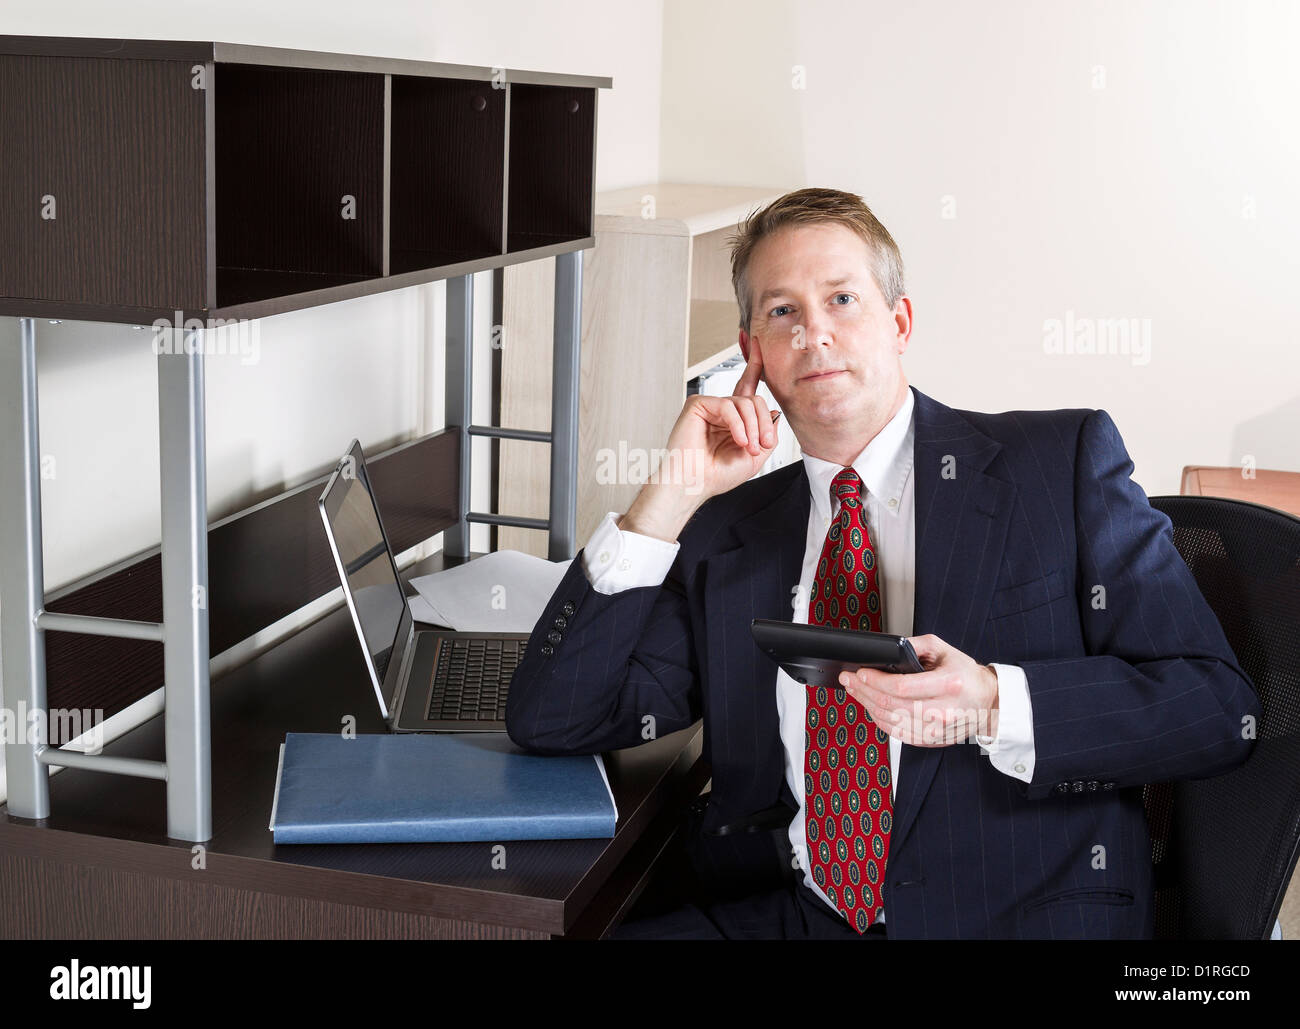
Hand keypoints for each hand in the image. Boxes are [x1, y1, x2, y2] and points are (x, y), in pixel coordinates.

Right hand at [620, 341, 780, 540]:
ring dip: (753, 428)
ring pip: (745, 403)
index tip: (758, 342)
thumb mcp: (755, 456)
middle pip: (755, 399)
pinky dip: (737, 425)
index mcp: (733, 419)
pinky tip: (738, 440)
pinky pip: (728, 406)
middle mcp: (722, 410)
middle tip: (762, 445)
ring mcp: (709, 405)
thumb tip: (772, 411)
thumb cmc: (717, 475)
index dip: (754, 364)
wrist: (693, 484)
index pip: (747, 387)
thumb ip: (767, 432)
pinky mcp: (697, 404)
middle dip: (763, 423)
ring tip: (748, 447)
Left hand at [837, 634, 999, 746]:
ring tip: (855, 691)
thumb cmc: (965, 674)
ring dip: (867, 705)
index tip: (859, 672)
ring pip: (890, 721)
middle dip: (863, 691)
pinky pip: (897, 734)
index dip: (875, 680)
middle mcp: (943, 711)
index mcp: (949, 685)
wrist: (987, 702)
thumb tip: (887, 649)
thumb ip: (915, 645)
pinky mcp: (931, 741)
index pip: (902, 687)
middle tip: (848, 679)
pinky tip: (870, 708)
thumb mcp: (944, 649)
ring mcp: (936, 731)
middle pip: (891, 705)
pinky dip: (879, 720)